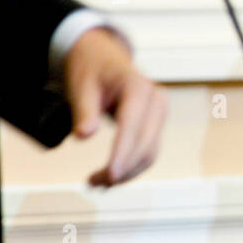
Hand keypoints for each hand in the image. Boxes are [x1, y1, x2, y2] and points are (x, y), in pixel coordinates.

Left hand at [63, 28, 167, 185]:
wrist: (103, 58)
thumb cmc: (91, 70)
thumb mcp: (81, 87)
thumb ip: (84, 111)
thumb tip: (83, 136)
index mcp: (138, 88)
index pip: (132, 127)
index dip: (122, 153)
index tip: (108, 175)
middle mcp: (157, 101)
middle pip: (145, 145)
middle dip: (122, 169)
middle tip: (94, 184)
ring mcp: (160, 113)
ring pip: (150, 153)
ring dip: (127, 173)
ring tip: (99, 184)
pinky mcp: (157, 124)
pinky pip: (149, 151)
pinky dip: (132, 167)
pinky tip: (112, 176)